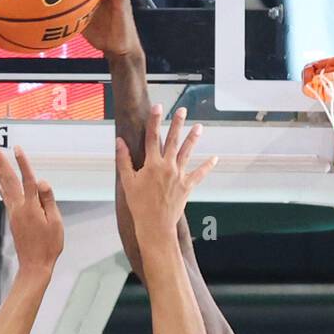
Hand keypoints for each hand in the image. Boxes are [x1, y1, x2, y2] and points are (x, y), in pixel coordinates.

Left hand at [0, 146, 63, 274]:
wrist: (34, 265)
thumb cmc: (49, 245)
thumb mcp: (55, 223)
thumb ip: (48, 200)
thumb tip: (41, 181)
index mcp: (31, 207)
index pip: (27, 179)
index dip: (22, 162)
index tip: (17, 148)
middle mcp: (19, 208)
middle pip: (9, 180)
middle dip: (2, 163)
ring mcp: (14, 213)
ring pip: (5, 188)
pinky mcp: (13, 219)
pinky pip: (6, 199)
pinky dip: (2, 188)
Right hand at [116, 104, 215, 239]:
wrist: (155, 226)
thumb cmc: (139, 205)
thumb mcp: (128, 182)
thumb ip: (124, 160)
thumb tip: (119, 142)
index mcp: (152, 164)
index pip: (152, 137)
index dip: (155, 121)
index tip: (158, 107)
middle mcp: (168, 167)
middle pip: (173, 141)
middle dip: (177, 124)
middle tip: (182, 110)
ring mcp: (179, 176)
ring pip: (187, 153)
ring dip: (193, 139)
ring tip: (199, 127)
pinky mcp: (187, 186)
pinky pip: (199, 174)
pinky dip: (207, 166)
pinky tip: (214, 158)